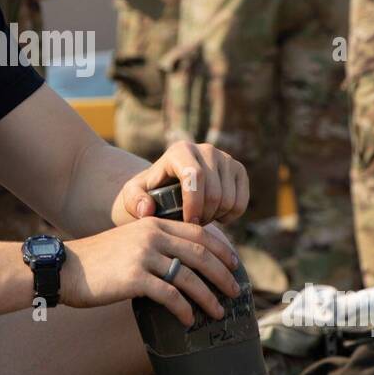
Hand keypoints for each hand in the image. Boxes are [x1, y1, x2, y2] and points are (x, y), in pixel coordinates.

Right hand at [62, 218, 241, 325]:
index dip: (222, 249)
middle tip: (235, 291)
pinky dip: (184, 309)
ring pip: (189, 276)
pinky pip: (169, 295)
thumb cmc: (98, 261)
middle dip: (223, 274)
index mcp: (154, 224)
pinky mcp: (134, 278)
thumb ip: (154, 245)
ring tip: (218, 311)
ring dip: (208, 297)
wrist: (64, 268)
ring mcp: (143, 256)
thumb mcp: (129, 241)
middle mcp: (152, 235)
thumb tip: (182, 267)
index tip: (235, 264)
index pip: (199, 232)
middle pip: (201, 253)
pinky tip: (188, 319)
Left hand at [111, 140, 249, 226]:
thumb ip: (133, 201)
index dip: (194, 204)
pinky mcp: (238, 170)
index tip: (187, 223)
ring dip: (214, 217)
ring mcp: (225, 158)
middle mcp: (205, 149)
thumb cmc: (149, 193)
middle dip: (203, 215)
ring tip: (198, 219)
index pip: (195, 176)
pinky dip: (229, 216)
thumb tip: (147, 209)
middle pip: (214, 191)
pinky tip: (214, 215)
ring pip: (229, 199)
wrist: (168, 188)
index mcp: (180, 151)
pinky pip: (241, 202)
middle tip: (190, 225)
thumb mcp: (132, 196)